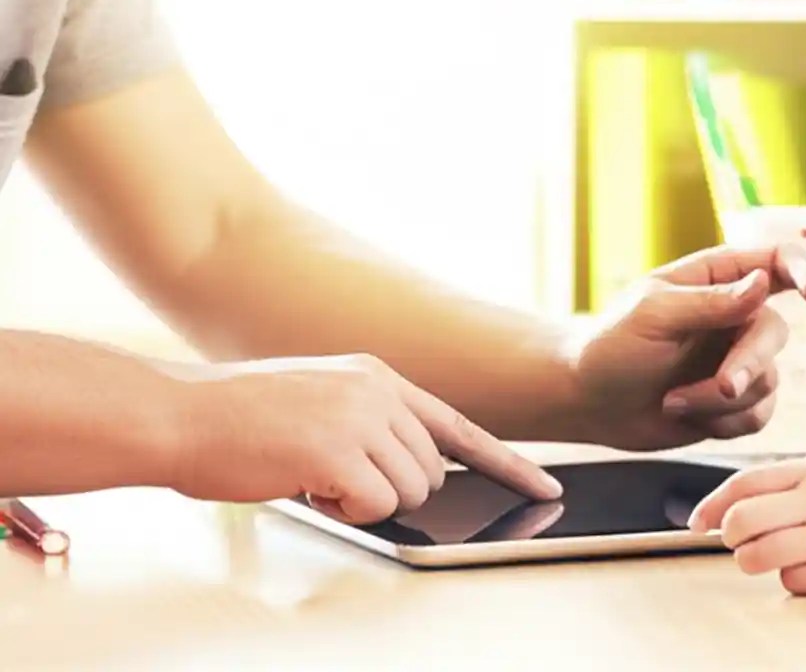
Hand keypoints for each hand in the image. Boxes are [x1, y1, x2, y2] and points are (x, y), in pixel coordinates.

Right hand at [172, 354, 561, 523]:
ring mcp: (362, 416)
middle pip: (433, 471)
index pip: (458, 425)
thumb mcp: (321, 400)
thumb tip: (413, 470)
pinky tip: (306, 484)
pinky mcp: (340, 449)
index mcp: (377, 375)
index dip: (507, 462)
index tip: (546, 487)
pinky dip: (345, 510)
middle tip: (333, 476)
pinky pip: (377, 506)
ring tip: (313, 473)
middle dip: (392, 489)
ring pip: (411, 492)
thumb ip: (372, 422)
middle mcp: (378, 389)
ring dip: (366, 499)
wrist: (178, 414)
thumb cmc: (239, 418)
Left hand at [572, 244, 805, 450]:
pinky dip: (725, 422)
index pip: (775, 262)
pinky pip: (759, 415)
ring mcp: (736, 360)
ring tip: (673, 400)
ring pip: (768, 381)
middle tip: (722, 386)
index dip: (803, 273)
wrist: (587, 401)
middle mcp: (734, 317)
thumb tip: (763, 283)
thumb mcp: (653, 314)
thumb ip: (710, 302)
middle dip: (749, 363)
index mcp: (716, 278)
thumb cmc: (610, 346)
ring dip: (722, 400)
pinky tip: (685, 414)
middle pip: (774, 332)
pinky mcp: (733, 403)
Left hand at [688, 456, 805, 595]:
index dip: (712, 503)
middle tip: (736, 543)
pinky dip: (792, 580)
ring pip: (759, 555)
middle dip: (729, 536)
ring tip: (765, 559)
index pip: (744, 483)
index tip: (697, 521)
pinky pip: (794, 582)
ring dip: (752, 562)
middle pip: (742, 520)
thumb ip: (799, 481)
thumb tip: (747, 501)